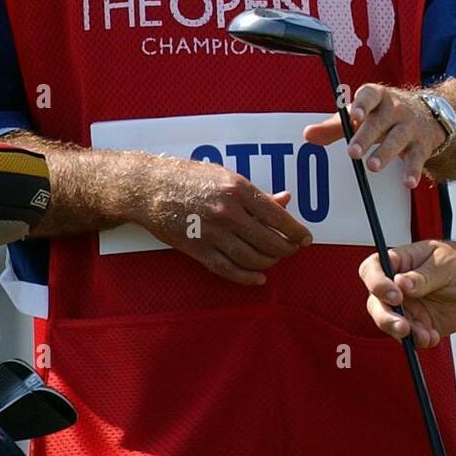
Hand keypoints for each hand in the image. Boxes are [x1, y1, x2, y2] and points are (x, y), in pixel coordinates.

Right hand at [133, 156, 312, 285]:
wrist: (150, 188)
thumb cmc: (191, 177)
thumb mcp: (227, 177)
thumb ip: (257, 194)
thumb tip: (286, 200)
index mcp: (238, 190)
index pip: (278, 217)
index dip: (296, 232)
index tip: (306, 239)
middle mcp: (228, 213)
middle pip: (269, 241)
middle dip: (286, 250)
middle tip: (292, 250)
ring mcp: (212, 233)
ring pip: (252, 258)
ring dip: (269, 263)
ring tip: (275, 260)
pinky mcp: (197, 250)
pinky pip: (228, 270)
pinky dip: (247, 277)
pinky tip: (258, 278)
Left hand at [304, 84, 446, 189]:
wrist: (428, 116)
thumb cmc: (383, 115)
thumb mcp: (361, 115)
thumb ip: (335, 125)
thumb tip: (308, 135)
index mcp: (378, 97)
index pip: (370, 95)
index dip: (362, 105)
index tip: (354, 116)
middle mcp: (396, 109)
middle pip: (381, 121)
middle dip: (367, 136)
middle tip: (353, 152)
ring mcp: (410, 126)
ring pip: (398, 138)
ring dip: (385, 153)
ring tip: (372, 167)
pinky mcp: (421, 145)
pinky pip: (417, 158)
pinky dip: (413, 170)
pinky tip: (408, 182)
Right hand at [359, 240, 455, 347]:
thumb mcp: (447, 265)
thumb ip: (424, 276)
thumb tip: (401, 283)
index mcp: (400, 262)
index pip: (372, 270)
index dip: (376, 283)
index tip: (394, 295)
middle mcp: (397, 286)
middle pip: (375, 302)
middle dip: (385, 317)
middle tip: (402, 325)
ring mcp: (408, 307)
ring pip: (390, 324)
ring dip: (403, 333)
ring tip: (423, 334)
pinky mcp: (419, 324)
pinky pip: (411, 337)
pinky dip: (419, 341)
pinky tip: (431, 337)